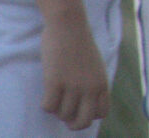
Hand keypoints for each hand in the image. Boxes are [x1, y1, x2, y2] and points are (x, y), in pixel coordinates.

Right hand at [40, 10, 109, 130]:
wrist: (69, 25)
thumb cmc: (80, 44)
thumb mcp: (96, 67)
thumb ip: (94, 85)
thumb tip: (84, 105)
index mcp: (102, 83)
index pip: (102, 113)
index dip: (89, 114)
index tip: (81, 108)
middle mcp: (91, 87)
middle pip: (83, 122)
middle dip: (73, 123)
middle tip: (65, 116)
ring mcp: (73, 85)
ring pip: (63, 115)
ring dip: (57, 110)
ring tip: (56, 96)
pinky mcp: (55, 82)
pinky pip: (48, 107)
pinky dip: (46, 104)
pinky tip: (47, 93)